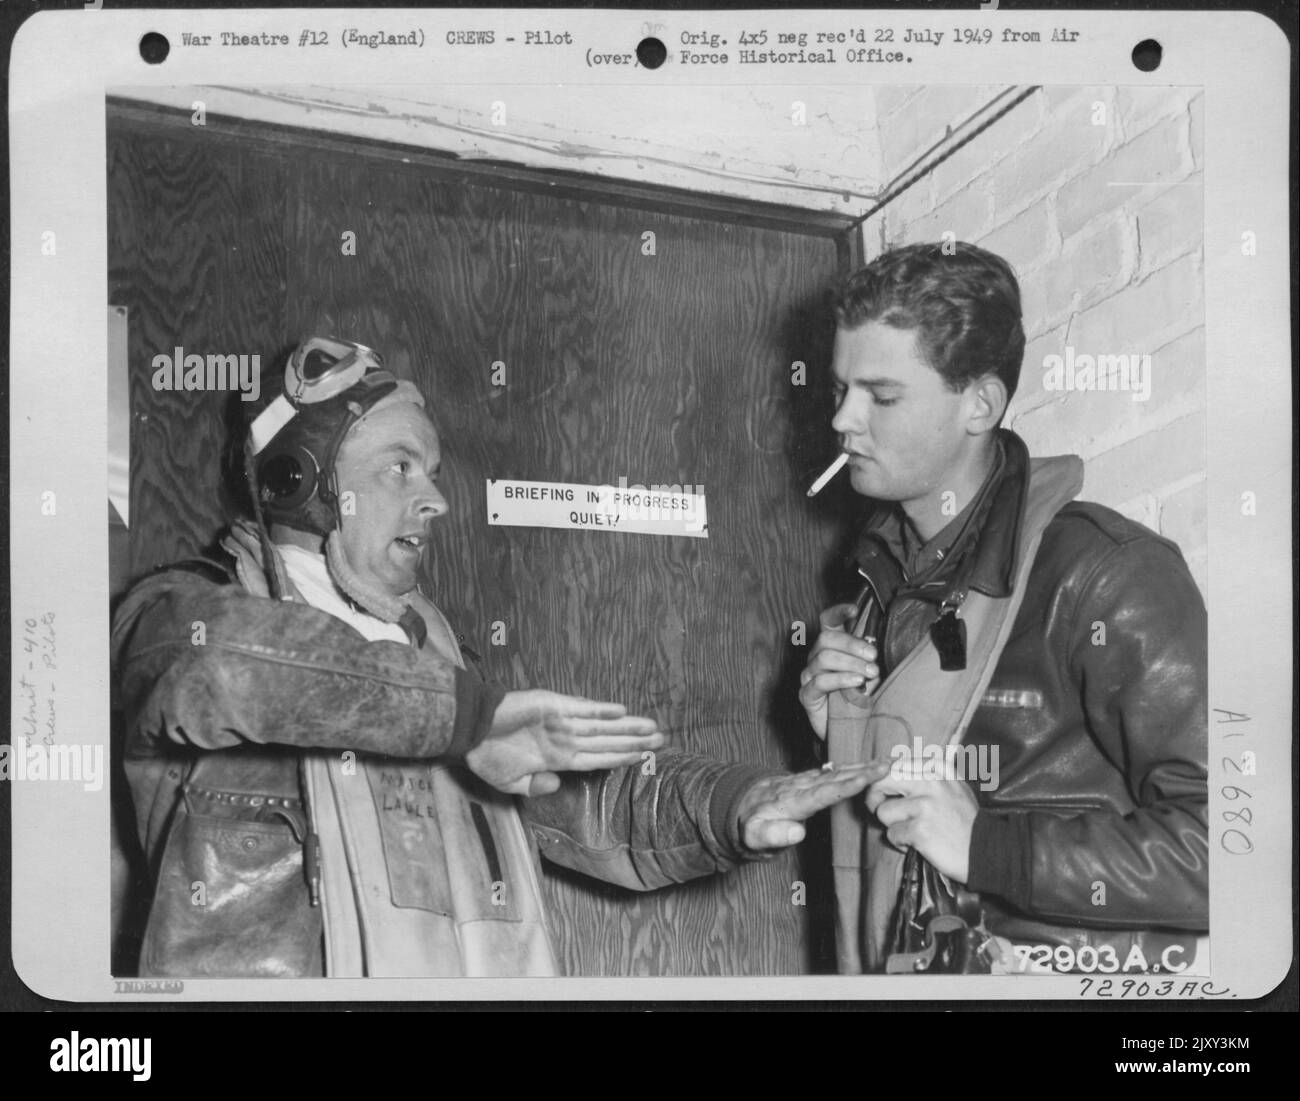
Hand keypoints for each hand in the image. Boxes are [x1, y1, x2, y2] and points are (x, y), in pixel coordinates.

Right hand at [466, 689, 665, 796]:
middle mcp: (565, 740)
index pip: (599, 759)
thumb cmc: (487, 756)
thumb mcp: (510, 783)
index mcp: (558, 759)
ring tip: (653, 728)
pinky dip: (601, 709)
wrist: (468, 730)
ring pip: (602, 727)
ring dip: (628, 727)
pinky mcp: (552, 705)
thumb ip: (534, 786)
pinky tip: (622, 710)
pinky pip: (581, 708)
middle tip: (664, 741)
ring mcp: (561, 722)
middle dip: (636, 742)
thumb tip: (557, 786)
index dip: (623, 757)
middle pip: (608, 742)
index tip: (645, 757)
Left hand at [735, 761, 890, 849]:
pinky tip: (870, 764)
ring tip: (888, 762)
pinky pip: (836, 771)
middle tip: (888, 766)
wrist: (746, 804)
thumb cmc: (752, 824)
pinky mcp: (813, 779)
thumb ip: (774, 835)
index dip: (844, 785)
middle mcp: (802, 786)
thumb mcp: (755, 836)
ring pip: (838, 771)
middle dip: (862, 771)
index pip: (822, 792)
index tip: (866, 778)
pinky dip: (855, 767)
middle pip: (836, 777)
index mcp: (792, 800)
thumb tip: (798, 833)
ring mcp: (808, 780)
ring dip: (863, 766)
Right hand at [798, 603, 880, 739]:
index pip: (828, 621)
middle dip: (853, 644)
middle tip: (874, 657)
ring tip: (870, 673)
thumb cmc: (863, 697)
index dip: (838, 612)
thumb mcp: (871, 672)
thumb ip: (871, 655)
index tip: (855, 610)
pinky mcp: (807, 695)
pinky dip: (840, 679)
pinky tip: (856, 682)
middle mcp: (817, 657)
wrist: (854, 731)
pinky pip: (819, 681)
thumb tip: (880, 639)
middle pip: (826, 638)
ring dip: (851, 663)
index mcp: (832, 646)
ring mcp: (809, 676)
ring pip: (824, 658)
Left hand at [865, 765, 978, 882]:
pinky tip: (920, 844)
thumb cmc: (964, 821)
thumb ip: (922, 775)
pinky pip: (892, 834)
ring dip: (893, 826)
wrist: (989, 851)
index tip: (880, 791)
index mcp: (937, 767)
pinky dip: (901, 843)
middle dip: (874, 797)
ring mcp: (926, 805)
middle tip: (881, 810)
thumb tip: (884, 767)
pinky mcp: (920, 829)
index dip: (879, 778)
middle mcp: (931, 780)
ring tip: (913, 831)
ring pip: (883, 811)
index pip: (893, 763)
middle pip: (881, 780)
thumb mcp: (951, 786)